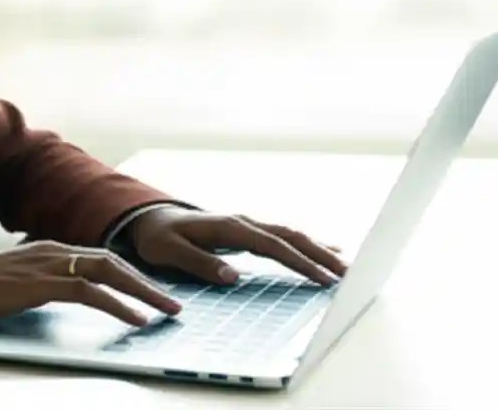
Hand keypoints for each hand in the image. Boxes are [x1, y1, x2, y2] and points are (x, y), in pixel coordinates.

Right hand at [0, 241, 182, 326]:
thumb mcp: (17, 283)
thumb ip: (43, 284)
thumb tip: (63, 295)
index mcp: (49, 250)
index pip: (100, 257)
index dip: (131, 273)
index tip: (152, 290)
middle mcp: (53, 250)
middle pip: (112, 261)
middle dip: (147, 280)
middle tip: (173, 302)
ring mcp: (48, 264)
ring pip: (109, 271)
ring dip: (143, 291)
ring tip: (166, 310)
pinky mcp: (41, 283)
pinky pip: (89, 291)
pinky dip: (118, 304)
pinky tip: (135, 318)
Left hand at [127, 207, 347, 286]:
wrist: (148, 218)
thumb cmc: (158, 238)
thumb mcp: (169, 252)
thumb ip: (199, 262)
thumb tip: (234, 276)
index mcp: (228, 227)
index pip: (272, 245)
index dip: (299, 261)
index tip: (323, 278)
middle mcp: (243, 222)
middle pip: (290, 237)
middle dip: (320, 254)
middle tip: (349, 275)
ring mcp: (246, 225)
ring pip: (290, 235)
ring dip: (317, 249)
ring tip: (345, 267)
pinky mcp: (246, 232)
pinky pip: (282, 237)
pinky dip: (305, 245)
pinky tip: (325, 252)